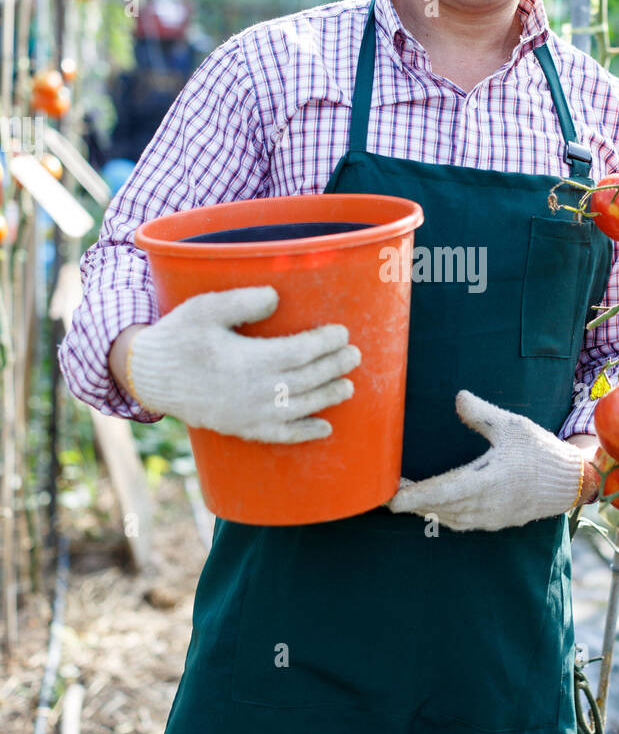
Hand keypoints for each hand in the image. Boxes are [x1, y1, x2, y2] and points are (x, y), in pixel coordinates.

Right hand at [126, 286, 360, 441]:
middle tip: (354, 355)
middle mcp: (254, 392)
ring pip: (299, 408)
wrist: (148, 375)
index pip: (301, 352)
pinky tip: (324, 428)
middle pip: (307, 380)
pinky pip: (279, 435)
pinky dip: (304, 433)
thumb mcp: (205, 308)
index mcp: (249, 360)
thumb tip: (276, 297)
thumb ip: (242, 301)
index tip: (342, 332)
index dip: (325, 343)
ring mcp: (248, 414)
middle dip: (334, 367)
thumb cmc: (178, 336)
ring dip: (327, 397)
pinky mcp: (240, 427)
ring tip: (348, 387)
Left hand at [386, 389, 593, 531]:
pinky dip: (442, 514)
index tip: (392, 498)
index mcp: (489, 481)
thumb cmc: (540, 452)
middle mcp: (487, 505)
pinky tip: (432, 506)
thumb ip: (482, 414)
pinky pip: (461, 522)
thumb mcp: (513, 425)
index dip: (415, 497)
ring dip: (426, 509)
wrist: (570, 482)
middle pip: (439, 507)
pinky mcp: (495, 522)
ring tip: (405, 497)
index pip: (443, 492)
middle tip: (387, 493)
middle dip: (412, 502)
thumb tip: (458, 397)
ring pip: (448, 517)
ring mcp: (490, 517)